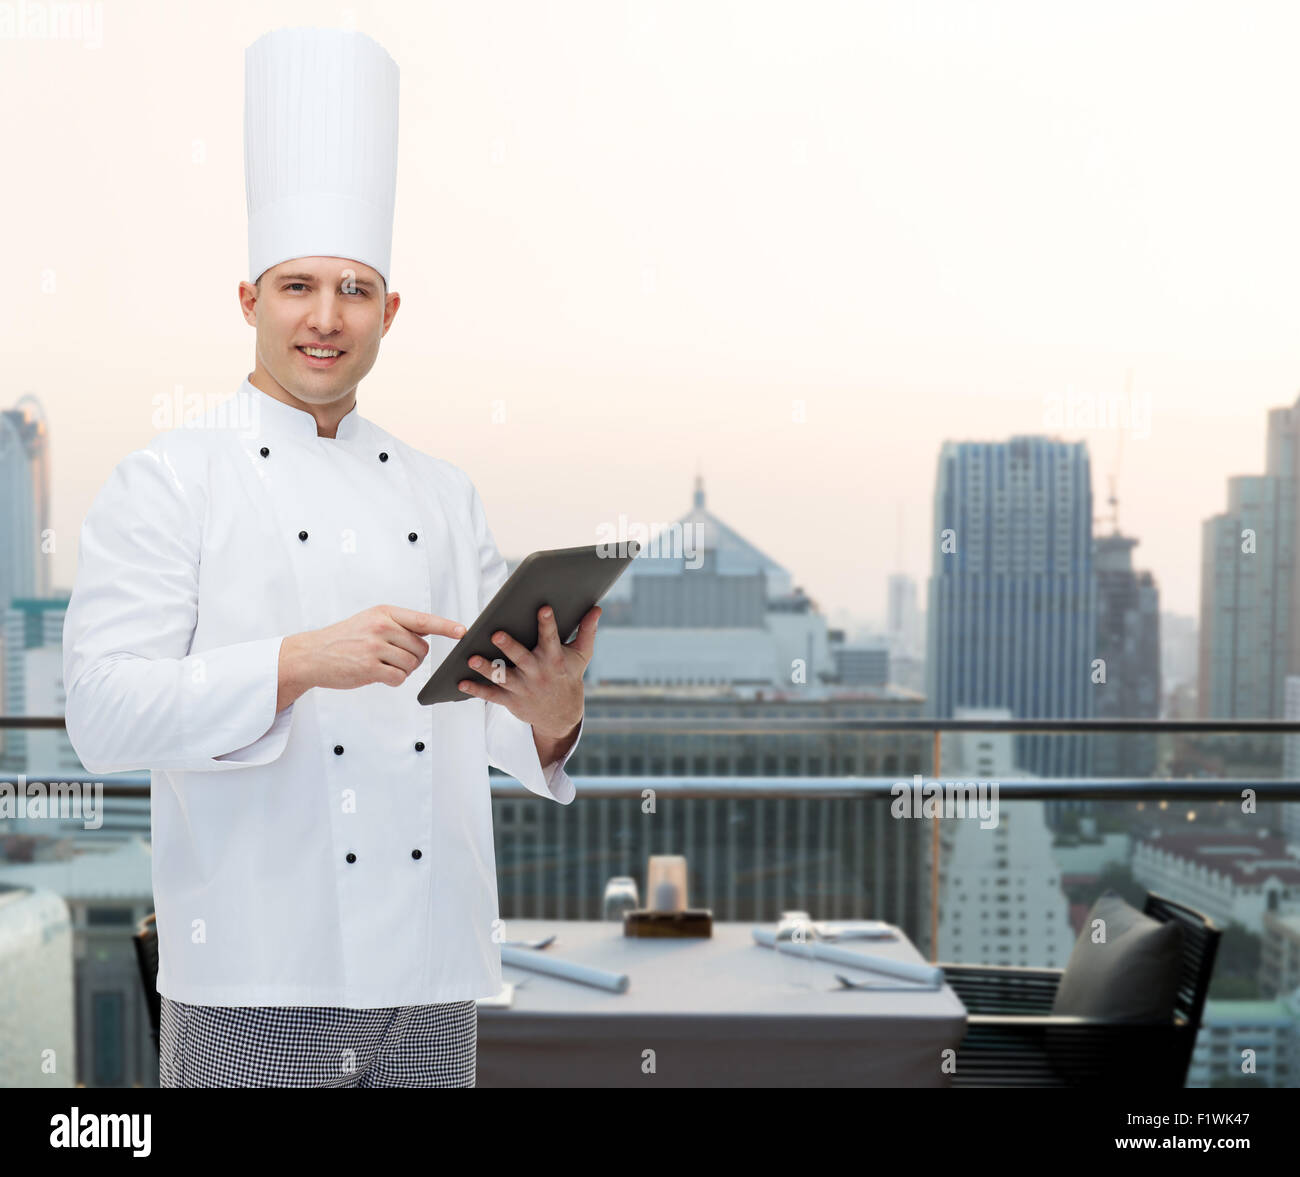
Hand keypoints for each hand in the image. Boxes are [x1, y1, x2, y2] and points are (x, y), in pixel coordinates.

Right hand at [279, 605, 465, 708]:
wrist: (311, 654)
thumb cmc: (344, 639)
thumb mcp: (370, 621)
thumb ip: (397, 625)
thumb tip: (425, 635)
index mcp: (385, 613)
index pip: (423, 620)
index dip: (445, 627)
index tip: (462, 632)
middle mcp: (382, 627)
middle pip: (421, 649)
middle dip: (413, 658)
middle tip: (392, 658)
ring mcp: (375, 647)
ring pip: (411, 665)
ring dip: (402, 670)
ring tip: (382, 665)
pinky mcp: (369, 667)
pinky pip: (399, 678)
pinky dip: (394, 680)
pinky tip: (378, 675)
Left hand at [457, 604, 599, 737]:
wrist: (562, 715)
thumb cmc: (568, 676)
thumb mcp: (581, 655)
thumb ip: (587, 631)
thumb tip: (597, 608)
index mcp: (554, 659)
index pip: (551, 638)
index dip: (547, 623)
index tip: (543, 608)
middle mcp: (538, 673)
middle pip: (521, 658)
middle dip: (509, 646)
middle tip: (496, 634)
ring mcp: (523, 688)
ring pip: (502, 677)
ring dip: (486, 669)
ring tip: (471, 659)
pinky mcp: (511, 700)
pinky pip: (491, 695)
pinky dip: (476, 690)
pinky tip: (461, 682)